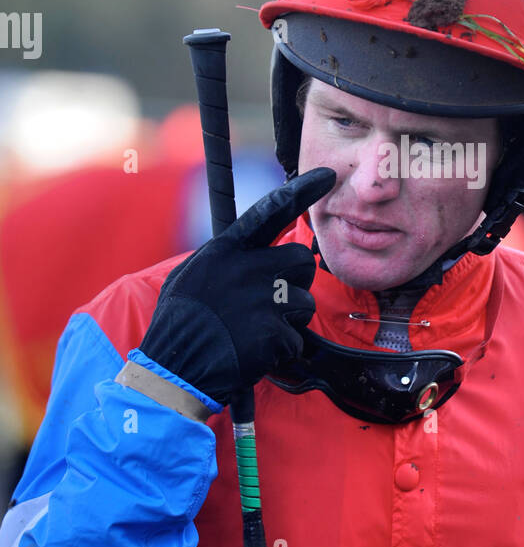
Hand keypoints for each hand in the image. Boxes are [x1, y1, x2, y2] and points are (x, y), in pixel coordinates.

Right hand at [139, 167, 335, 404]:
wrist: (173, 370)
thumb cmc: (179, 324)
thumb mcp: (192, 275)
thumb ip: (227, 259)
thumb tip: (253, 253)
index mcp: (226, 250)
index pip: (271, 211)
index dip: (302, 191)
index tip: (328, 176)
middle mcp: (248, 268)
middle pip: (301, 261)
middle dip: (294, 281)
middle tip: (271, 302)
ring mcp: (262, 299)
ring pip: (304, 302)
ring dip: (288, 321)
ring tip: (254, 332)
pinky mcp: (272, 332)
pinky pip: (295, 338)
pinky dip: (281, 351)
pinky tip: (254, 353)